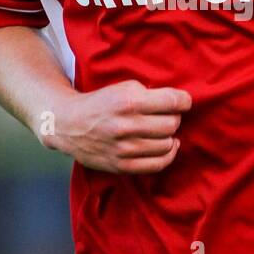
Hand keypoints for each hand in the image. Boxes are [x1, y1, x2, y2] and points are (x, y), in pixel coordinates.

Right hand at [42, 78, 191, 173]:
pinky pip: (158, 164)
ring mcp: (124, 149)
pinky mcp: (122, 166)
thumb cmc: (101, 103)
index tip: (184, 102)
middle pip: (172, 124)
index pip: (173, 102)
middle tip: (166, 115)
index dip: (184, 101)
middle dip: (174, 118)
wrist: (69, 124)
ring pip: (167, 144)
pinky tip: (167, 146)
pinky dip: (168, 154)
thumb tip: (179, 103)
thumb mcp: (123, 88)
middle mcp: (127, 126)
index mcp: (128, 102)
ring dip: (169, 136)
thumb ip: (150, 94)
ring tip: (161, 130)